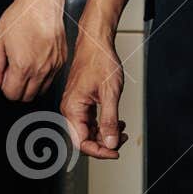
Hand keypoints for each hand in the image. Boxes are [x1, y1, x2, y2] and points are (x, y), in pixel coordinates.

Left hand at [0, 0, 66, 101]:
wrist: (41, 3)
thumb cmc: (20, 17)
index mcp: (23, 66)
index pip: (12, 95)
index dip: (4, 85)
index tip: (4, 73)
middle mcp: (40, 70)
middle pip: (27, 97)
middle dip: (17, 88)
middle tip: (13, 69)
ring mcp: (53, 67)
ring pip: (41, 91)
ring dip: (30, 85)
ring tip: (25, 64)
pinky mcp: (62, 61)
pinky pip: (51, 79)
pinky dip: (43, 76)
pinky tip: (36, 60)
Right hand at [60, 34, 126, 158]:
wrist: (96, 42)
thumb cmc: (99, 60)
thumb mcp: (110, 93)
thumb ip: (109, 120)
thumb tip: (110, 142)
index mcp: (72, 108)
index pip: (81, 142)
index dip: (99, 151)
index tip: (115, 151)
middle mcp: (70, 108)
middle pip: (84, 138)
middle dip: (104, 143)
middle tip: (121, 139)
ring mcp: (75, 105)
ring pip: (88, 130)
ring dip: (105, 134)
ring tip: (121, 130)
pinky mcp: (81, 101)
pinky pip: (90, 120)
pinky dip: (103, 124)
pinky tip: (116, 121)